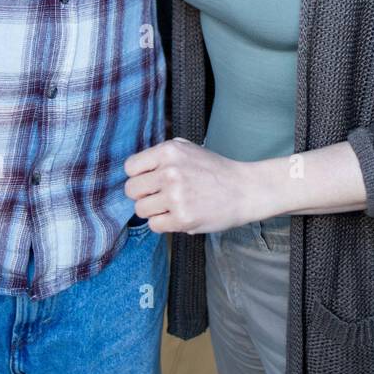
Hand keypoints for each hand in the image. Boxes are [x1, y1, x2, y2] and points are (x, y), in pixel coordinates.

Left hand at [123, 137, 257, 234]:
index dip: (138, 176)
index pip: (130, 168)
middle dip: (143, 194)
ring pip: (140, 209)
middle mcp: (169, 172)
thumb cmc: (214, 169)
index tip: (149, 180)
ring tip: (170, 206)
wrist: (244, 190)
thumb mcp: (187, 148)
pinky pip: (154, 225)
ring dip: (153, 211)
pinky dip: (163, 224)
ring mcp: (176, 196)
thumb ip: (161, 155)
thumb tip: (135, 169)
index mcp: (168, 151)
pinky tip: (177, 216)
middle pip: (131, 190)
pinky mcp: (183, 219)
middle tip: (159, 195)